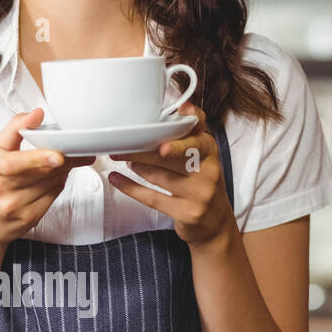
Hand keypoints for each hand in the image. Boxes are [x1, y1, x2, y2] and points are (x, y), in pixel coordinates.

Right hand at [0, 106, 93, 248]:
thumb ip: (13, 130)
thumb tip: (37, 113)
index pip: (13, 163)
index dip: (38, 158)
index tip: (58, 155)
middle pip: (40, 171)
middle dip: (64, 158)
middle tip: (79, 148)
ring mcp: (14, 206)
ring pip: (51, 182)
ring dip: (64, 169)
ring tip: (68, 159)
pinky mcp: (28, 218)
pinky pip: (53, 195)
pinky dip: (59, 182)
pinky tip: (57, 176)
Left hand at [108, 105, 234, 250]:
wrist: (215, 224)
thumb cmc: (202, 184)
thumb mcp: (204, 158)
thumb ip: (192, 135)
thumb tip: (182, 107)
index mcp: (211, 152)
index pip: (197, 137)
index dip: (185, 128)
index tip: (177, 116)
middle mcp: (209, 172)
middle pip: (171, 156)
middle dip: (144, 150)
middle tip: (123, 144)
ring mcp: (199, 194)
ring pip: (159, 176)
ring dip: (136, 166)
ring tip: (123, 159)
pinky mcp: (187, 212)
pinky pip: (152, 198)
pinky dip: (130, 188)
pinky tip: (116, 179)